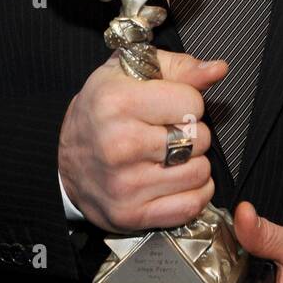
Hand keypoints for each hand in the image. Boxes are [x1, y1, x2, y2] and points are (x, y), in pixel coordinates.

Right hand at [57, 49, 227, 232]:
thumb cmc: (101, 111)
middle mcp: (120, 145)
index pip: (193, 103)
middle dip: (192, 133)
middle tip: (168, 133)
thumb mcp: (130, 73)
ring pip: (200, 172)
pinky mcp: (132, 214)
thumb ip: (179, 68)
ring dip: (193, 163)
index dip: (188, 102)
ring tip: (170, 156)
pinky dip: (194, 193)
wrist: (64, 162)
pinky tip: (175, 180)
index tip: (170, 108)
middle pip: (200, 139)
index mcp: (118, 102)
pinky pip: (191, 205)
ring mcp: (125, 184)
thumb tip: (218, 69)